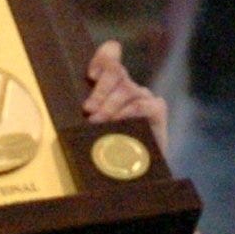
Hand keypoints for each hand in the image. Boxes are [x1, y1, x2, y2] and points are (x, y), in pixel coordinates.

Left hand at [83, 39, 169, 158]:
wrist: (135, 176)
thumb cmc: (109, 153)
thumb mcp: (91, 130)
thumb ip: (87, 113)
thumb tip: (77, 108)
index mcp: (112, 87)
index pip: (111, 57)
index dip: (103, 57)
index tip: (90, 75)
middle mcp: (129, 88)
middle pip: (117, 71)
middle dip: (100, 89)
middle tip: (88, 109)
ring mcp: (144, 97)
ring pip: (127, 89)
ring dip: (109, 105)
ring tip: (97, 122)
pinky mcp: (158, 110)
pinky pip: (143, 105)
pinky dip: (128, 113)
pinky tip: (118, 124)